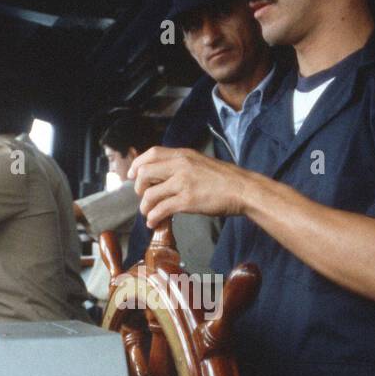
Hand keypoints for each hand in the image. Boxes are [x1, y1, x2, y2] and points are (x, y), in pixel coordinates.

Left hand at [128, 147, 248, 228]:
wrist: (242, 189)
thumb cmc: (225, 179)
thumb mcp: (200, 162)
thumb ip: (182, 165)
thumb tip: (164, 174)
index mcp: (183, 155)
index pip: (151, 153)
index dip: (137, 164)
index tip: (132, 175)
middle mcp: (180, 166)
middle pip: (144, 173)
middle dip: (138, 187)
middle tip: (142, 196)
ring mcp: (183, 183)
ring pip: (150, 194)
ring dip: (144, 206)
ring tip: (148, 213)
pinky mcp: (187, 201)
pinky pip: (161, 209)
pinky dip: (153, 217)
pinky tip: (154, 222)